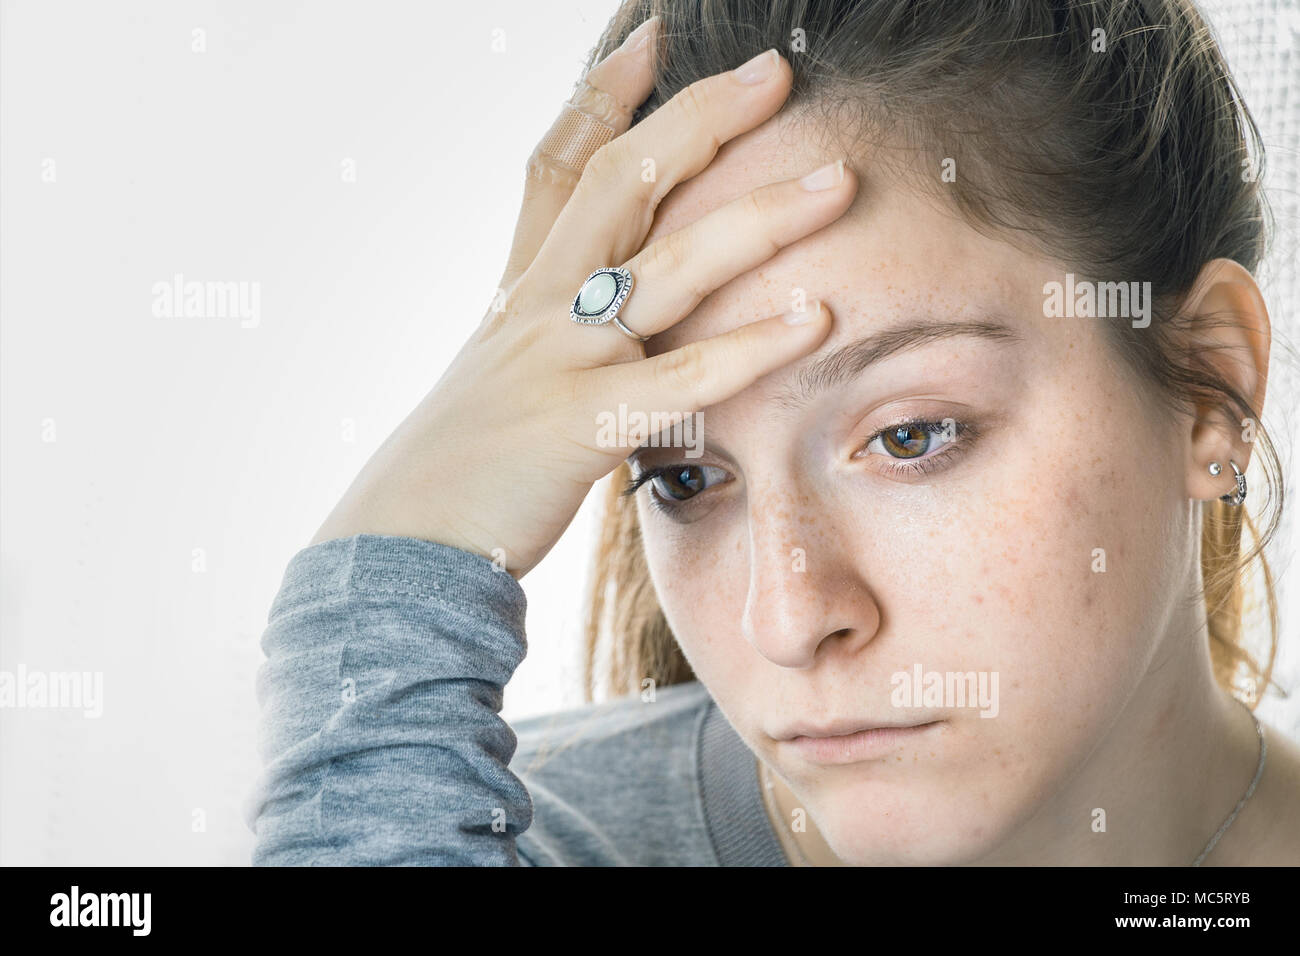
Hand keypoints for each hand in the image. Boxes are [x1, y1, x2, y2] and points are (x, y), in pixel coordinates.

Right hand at [310, 22, 858, 577]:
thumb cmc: (459, 470)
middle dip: (698, 119)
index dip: (600, 97)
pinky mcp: (579, 425)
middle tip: (774, 71)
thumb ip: (548, 337)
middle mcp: (537, 306)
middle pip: (619, 182)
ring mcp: (557, 359)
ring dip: (758, 216)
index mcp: (519, 291)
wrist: (401, 545)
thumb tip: (599, 323)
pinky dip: (751, 346)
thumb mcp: (497, 378)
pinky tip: (816, 317)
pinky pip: (679, 378)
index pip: (558, 168)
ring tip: (837, 184)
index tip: (649, 40)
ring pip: (667, 266)